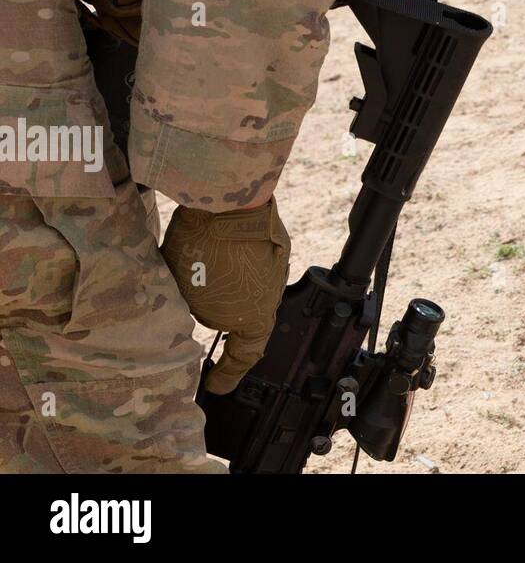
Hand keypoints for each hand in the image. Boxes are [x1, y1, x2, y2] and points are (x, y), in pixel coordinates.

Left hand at [161, 198, 290, 394]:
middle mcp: (272, 293)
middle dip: (224, 327)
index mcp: (257, 317)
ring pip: (248, 290)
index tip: (216, 385)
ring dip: (226, 292)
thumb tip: (191, 316)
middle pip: (247, 319)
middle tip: (200, 333)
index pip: (243, 356)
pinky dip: (230, 268)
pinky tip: (209, 259)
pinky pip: (250, 264)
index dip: (228, 374)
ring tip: (198, 289)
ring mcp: (275, 263)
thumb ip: (194, 314)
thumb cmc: (204, 257)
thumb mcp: (186, 299)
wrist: (226, 202)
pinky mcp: (271, 239)